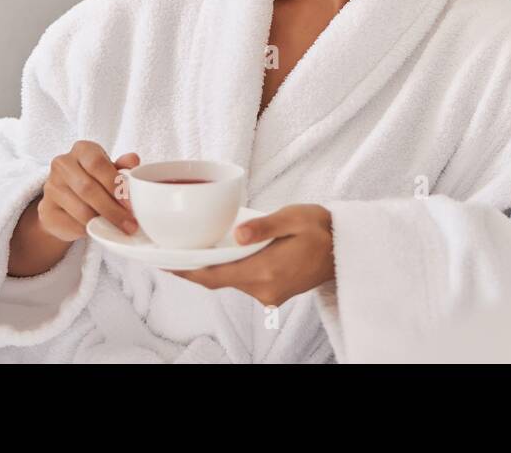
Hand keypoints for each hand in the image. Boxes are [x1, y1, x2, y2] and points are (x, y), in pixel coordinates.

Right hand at [37, 140, 140, 241]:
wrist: (66, 203)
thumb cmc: (95, 182)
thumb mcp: (111, 172)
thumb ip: (123, 167)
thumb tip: (133, 160)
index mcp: (82, 149)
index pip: (97, 163)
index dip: (115, 184)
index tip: (130, 203)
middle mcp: (62, 164)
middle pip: (88, 188)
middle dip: (112, 209)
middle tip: (129, 223)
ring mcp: (51, 187)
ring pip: (80, 208)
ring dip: (102, 221)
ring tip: (118, 228)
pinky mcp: (45, 210)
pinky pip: (70, 223)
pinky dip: (88, 229)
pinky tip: (99, 230)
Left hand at [167, 204, 333, 307]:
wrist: (346, 249)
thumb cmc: (321, 229)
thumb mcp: (294, 217)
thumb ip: (265, 226)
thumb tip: (238, 234)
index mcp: (267, 270)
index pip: (215, 276)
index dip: (187, 272)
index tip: (163, 263)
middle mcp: (264, 288)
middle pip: (219, 280)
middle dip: (193, 269)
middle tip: (167, 255)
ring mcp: (269, 293)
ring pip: (231, 281)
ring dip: (212, 269)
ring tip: (190, 251)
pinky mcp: (273, 292)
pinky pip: (244, 282)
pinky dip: (229, 270)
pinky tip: (222, 256)